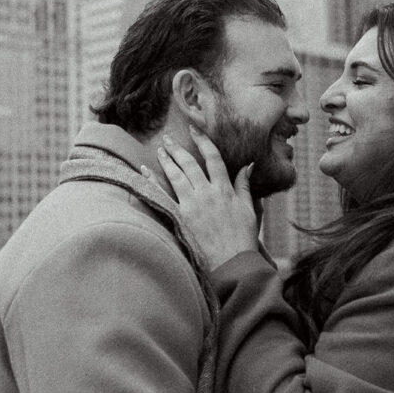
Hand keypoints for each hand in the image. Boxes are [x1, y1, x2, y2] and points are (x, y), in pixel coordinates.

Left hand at [154, 131, 260, 269]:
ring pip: (176, 176)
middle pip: (190, 164)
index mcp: (225, 190)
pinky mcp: (181, 218)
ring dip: (166, 161)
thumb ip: (245, 186)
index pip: (213, 158)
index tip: (195, 130)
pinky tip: (144, 171)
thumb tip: (248, 165)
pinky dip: (152, 182)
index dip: (203, 141)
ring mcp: (192, 205)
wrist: (233, 263)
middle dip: (178, 148)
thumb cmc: (243, 238)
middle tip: (168, 138)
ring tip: (160, 150)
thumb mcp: (249, 209)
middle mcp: (207, 193)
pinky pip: (163, 196)